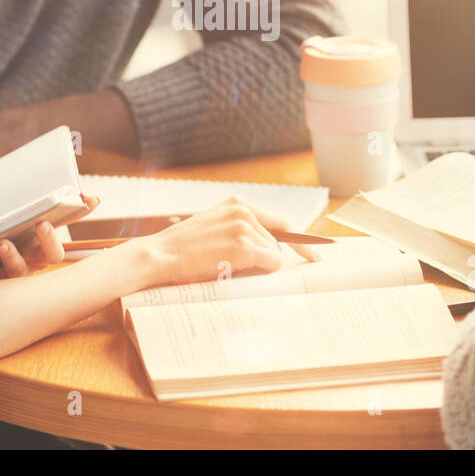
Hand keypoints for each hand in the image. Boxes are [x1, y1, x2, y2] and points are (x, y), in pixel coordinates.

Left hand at [0, 194, 98, 283]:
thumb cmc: (26, 239)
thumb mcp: (42, 226)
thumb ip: (68, 214)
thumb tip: (95, 199)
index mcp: (41, 256)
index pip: (52, 253)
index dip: (49, 241)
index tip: (42, 223)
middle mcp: (25, 271)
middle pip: (21, 270)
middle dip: (11, 257)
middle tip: (1, 242)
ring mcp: (3, 282)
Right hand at [138, 195, 312, 286]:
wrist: (159, 255)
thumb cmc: (183, 249)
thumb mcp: (213, 228)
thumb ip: (240, 231)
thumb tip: (272, 251)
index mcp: (237, 204)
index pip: (280, 223)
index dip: (299, 241)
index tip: (316, 253)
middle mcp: (243, 211)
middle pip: (278, 241)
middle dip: (273, 258)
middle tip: (250, 268)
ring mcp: (244, 227)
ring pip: (273, 254)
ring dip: (259, 266)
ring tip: (226, 266)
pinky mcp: (242, 245)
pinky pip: (270, 263)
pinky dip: (262, 271)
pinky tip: (235, 270)